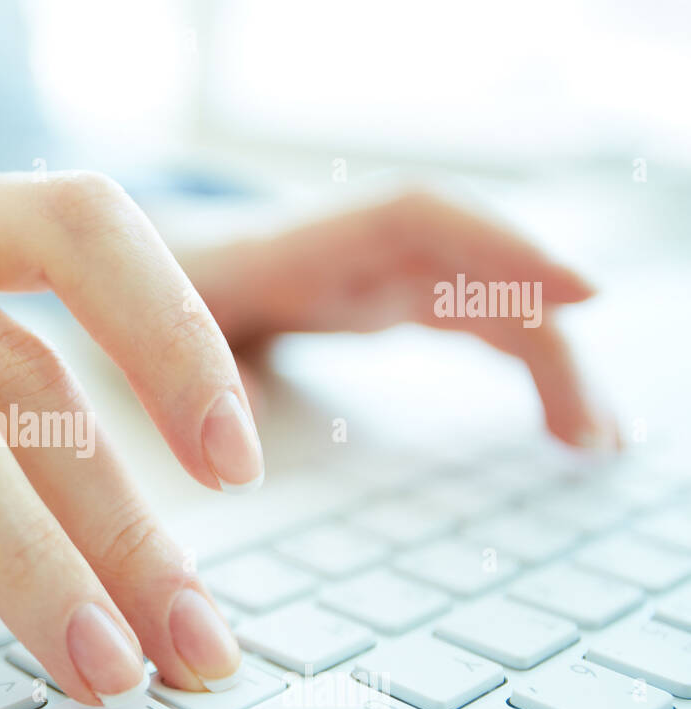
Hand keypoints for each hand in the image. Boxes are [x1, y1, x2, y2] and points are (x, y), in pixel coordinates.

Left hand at [180, 191, 612, 448]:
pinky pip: (480, 322)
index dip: (499, 248)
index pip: (418, 218)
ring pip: (494, 301)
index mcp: (303, 243)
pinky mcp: (396, 298)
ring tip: (591, 442)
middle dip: (546, 337)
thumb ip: (190, 369)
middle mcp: (361, 249)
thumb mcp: (158, 325)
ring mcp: (387, 271)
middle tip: (593, 428)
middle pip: (481, 271)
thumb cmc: (160, 285)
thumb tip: (233, 446)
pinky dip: (524, 367)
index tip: (579, 295)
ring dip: (550, 363)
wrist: (163, 253)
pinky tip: (557, 425)